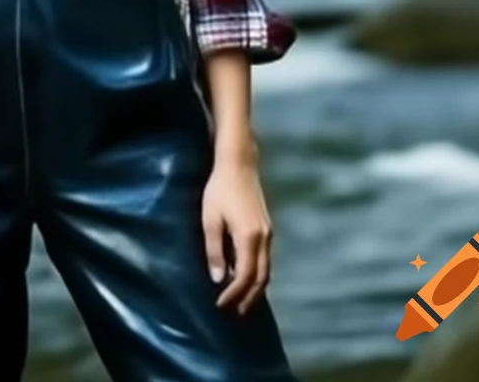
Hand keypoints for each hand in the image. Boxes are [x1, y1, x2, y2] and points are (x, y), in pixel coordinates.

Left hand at [201, 154, 272, 315]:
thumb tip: (219, 279)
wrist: (239, 164)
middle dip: (248, 298)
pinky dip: (257, 274)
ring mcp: (268, 233)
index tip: (220, 305)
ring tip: (241, 302)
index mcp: (249, 236)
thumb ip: (215, 249)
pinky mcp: (267, 228)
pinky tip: (246, 278)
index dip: (234, 294)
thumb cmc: (219, 189)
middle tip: (235, 313)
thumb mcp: (211, 218)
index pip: (245, 276)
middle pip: (261, 278)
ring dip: (255, 289)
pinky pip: (265, 259)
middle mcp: (264, 238)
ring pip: (266, 270)